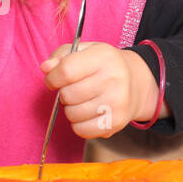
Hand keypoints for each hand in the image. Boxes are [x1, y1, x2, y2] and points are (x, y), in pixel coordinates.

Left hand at [39, 42, 168, 138]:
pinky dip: (78, 124)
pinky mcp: (116, 122)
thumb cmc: (104, 66)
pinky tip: (87, 114)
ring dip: (70, 109)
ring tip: (82, 101)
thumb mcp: (85, 51)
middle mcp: (113, 80)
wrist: (137, 83)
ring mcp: (116, 103)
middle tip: (73, 90)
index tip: (53, 80)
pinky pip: (81, 130)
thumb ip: (62, 55)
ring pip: (72, 114)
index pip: (66, 71)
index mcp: (103, 57)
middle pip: (67, 95)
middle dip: (63, 94)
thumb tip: (45, 68)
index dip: (52, 78)